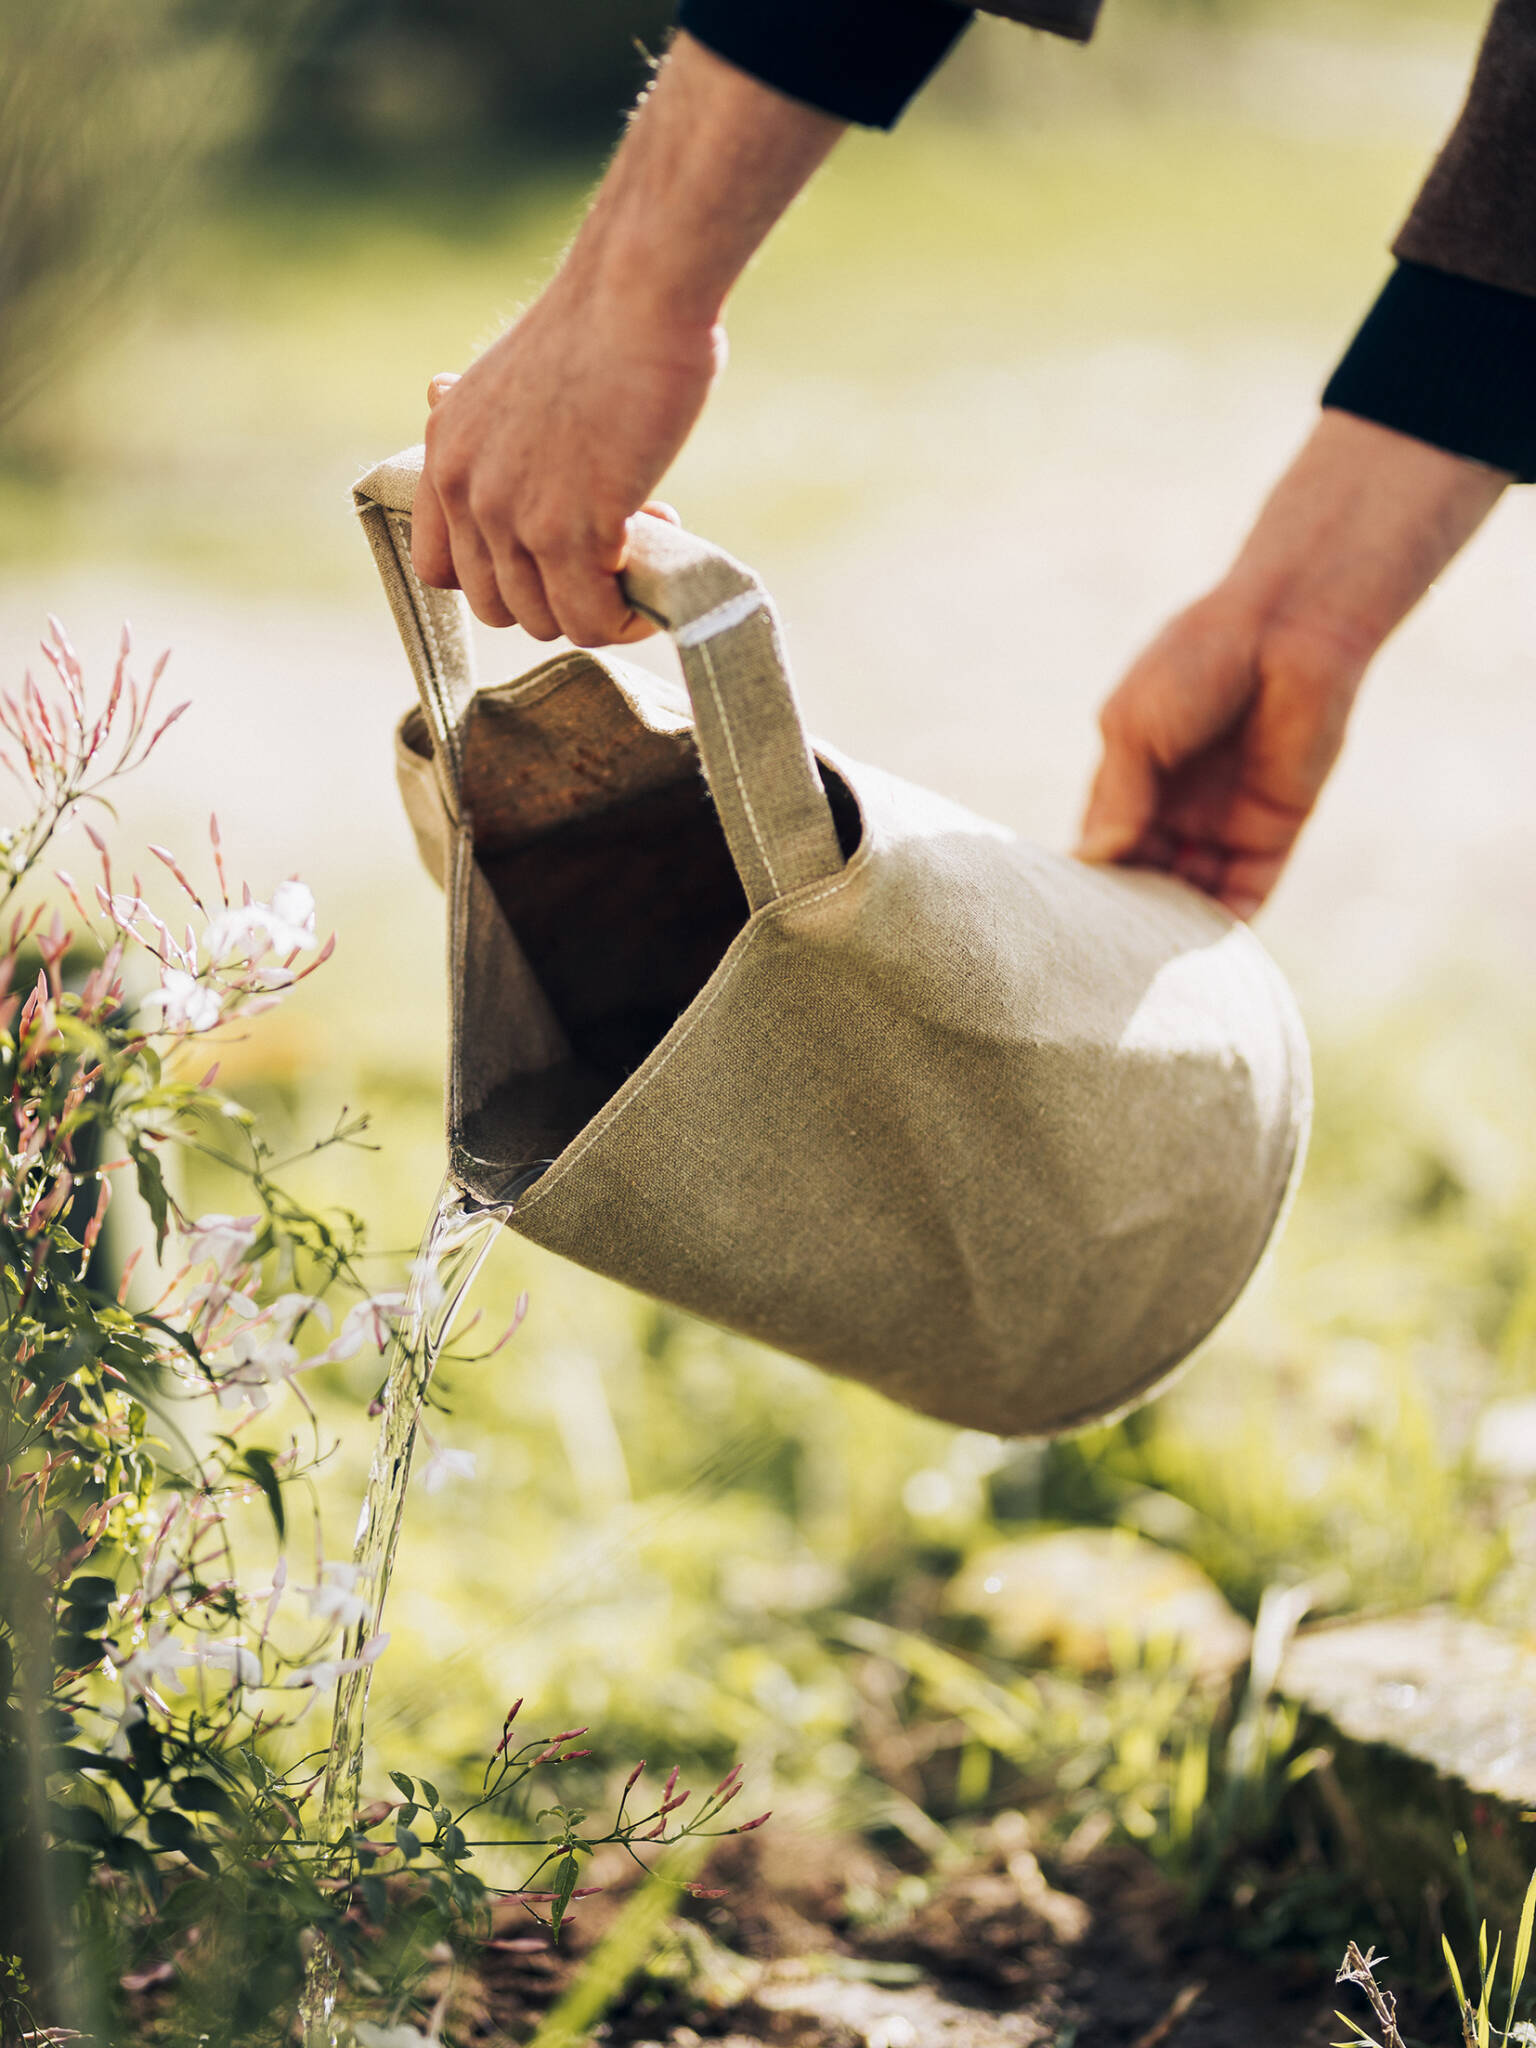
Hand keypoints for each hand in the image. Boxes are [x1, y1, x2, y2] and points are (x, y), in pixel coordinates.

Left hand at [411, 32, 842, 647]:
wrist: (636, 294)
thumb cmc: (596, 324)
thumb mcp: (504, 372)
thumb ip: (479, 415)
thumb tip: (435, 390)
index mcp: (444, 453)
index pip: (438, 572)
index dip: (498, 580)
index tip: (549, 562)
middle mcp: (464, 489)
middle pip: (497, 608)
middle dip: (557, 597)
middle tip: (610, 556)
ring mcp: (512, 515)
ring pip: (546, 620)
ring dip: (599, 608)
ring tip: (640, 556)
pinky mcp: (568, 530)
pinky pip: (591, 618)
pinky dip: (626, 618)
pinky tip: (655, 577)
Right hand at [1077, 412, 1506, 916]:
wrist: (1289, 628)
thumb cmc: (1197, 661)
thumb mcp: (1134, 726)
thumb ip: (1117, 797)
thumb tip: (1094, 861)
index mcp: (1133, 775)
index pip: (1104, 845)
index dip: (1087, 879)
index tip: (1060, 918)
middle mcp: (1176, 806)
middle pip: (1145, 877)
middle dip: (1126, 912)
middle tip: (1097, 952)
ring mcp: (1223, 822)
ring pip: (1191, 893)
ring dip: (1169, 926)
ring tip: (1141, 964)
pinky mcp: (1274, 832)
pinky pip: (1243, 892)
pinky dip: (1221, 925)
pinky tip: (1192, 952)